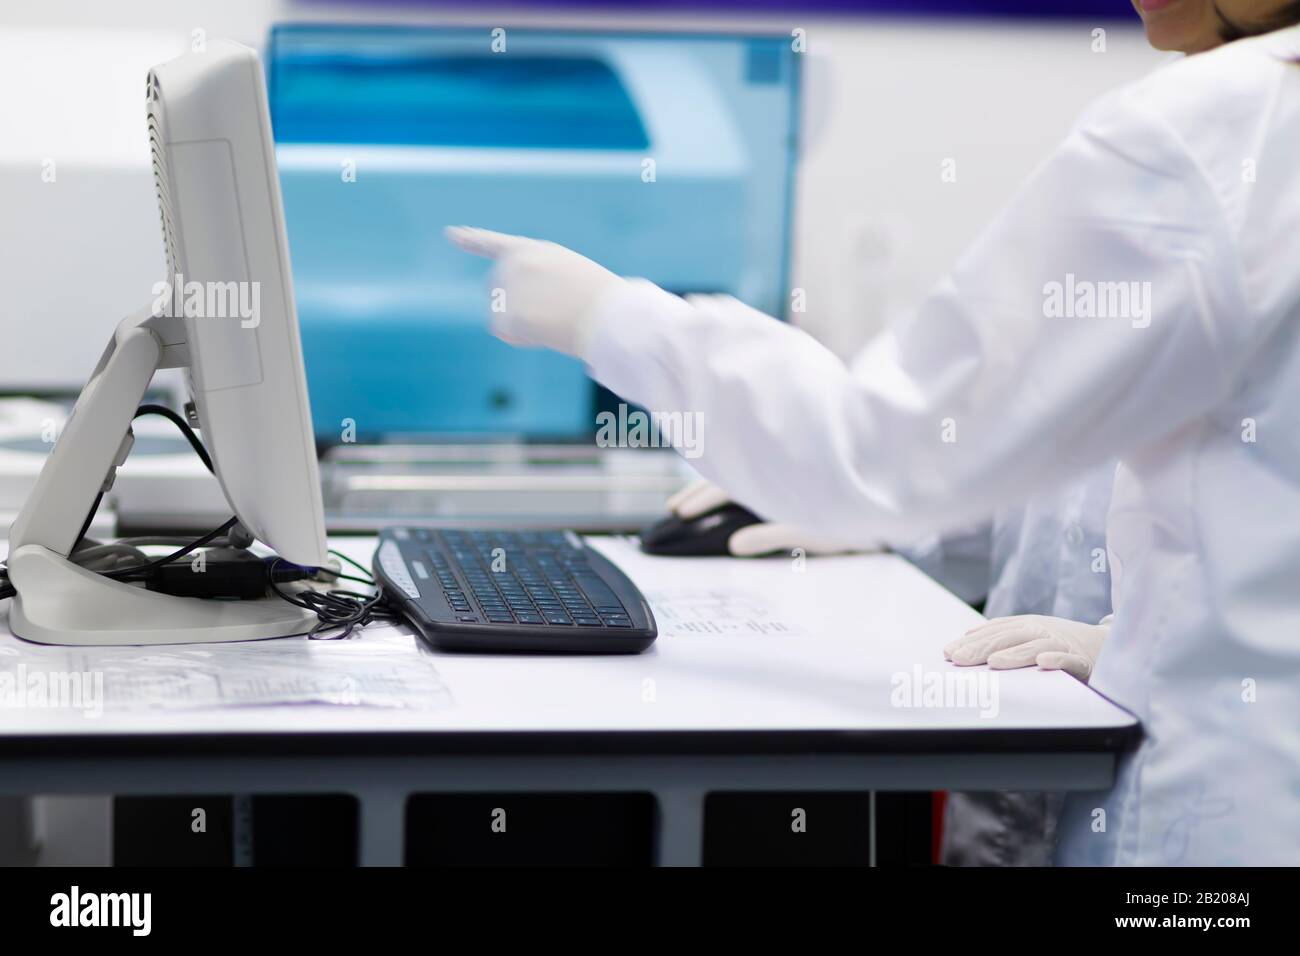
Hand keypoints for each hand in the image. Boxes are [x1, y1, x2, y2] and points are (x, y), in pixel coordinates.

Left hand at [446, 226, 626, 358]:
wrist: (610, 315)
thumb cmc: (601, 301)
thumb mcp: (570, 277)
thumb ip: (539, 283)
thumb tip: (516, 313)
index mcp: (533, 250)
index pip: (494, 243)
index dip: (471, 239)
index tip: (450, 234)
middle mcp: (515, 263)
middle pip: (494, 288)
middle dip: (510, 303)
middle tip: (548, 312)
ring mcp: (510, 287)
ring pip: (499, 312)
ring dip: (520, 322)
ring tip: (554, 319)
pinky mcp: (508, 312)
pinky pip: (504, 331)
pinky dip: (520, 337)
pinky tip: (546, 332)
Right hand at [667, 479, 878, 556]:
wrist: (896, 488)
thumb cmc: (860, 512)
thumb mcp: (814, 529)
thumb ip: (772, 534)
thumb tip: (734, 544)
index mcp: (773, 473)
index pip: (725, 483)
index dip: (699, 499)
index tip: (678, 514)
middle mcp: (776, 461)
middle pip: (727, 470)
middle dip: (699, 488)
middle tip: (675, 508)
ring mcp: (784, 462)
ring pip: (738, 464)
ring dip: (714, 480)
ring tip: (692, 496)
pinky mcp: (795, 466)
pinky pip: (754, 466)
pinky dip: (735, 476)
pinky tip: (727, 483)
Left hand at [943, 614, 1110, 681]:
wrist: (1107, 645)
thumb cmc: (1061, 642)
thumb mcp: (1030, 636)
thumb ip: (1002, 636)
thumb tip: (966, 637)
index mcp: (1025, 626)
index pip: (993, 632)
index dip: (971, 642)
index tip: (948, 653)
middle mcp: (1040, 630)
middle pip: (1007, 638)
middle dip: (981, 648)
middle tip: (958, 659)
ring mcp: (1061, 643)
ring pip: (1034, 646)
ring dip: (1013, 654)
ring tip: (993, 662)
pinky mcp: (1082, 659)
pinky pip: (1069, 659)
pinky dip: (1056, 658)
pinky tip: (1042, 662)